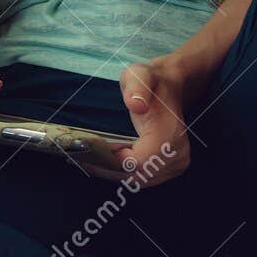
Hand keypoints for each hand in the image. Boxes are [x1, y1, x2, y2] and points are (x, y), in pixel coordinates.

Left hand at [79, 58, 190, 185]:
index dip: (114, 159)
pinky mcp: (168, 170)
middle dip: (106, 168)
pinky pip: (141, 179)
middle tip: (79, 155)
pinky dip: (120, 174)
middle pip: (136, 175)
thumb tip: (136, 105)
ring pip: (137, 181)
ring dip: (110, 173)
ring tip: (86, 159)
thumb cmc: (151, 81)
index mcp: (170, 134)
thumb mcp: (141, 75)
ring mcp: (175, 165)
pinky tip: (101, 163)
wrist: (169, 88)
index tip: (92, 147)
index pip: (140, 161)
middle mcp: (177, 155)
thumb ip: (137, 88)